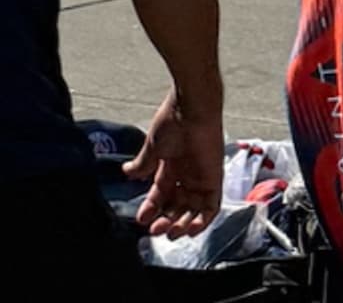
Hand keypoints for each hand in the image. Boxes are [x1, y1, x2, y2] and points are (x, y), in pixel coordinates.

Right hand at [125, 90, 222, 237]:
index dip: (151, 208)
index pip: (161, 195)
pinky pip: (211, 208)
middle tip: (155, 230)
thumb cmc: (171, 122)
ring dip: (182, 224)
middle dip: (166, 220)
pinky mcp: (215, 180)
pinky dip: (202, 221)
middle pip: (177, 206)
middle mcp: (186, 176)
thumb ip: (143, 163)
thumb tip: (127, 173)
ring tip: (170, 233)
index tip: (141, 219)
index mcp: (170, 167)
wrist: (191, 109)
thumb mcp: (153, 147)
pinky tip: (189, 230)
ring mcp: (201, 179)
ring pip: (193, 211)